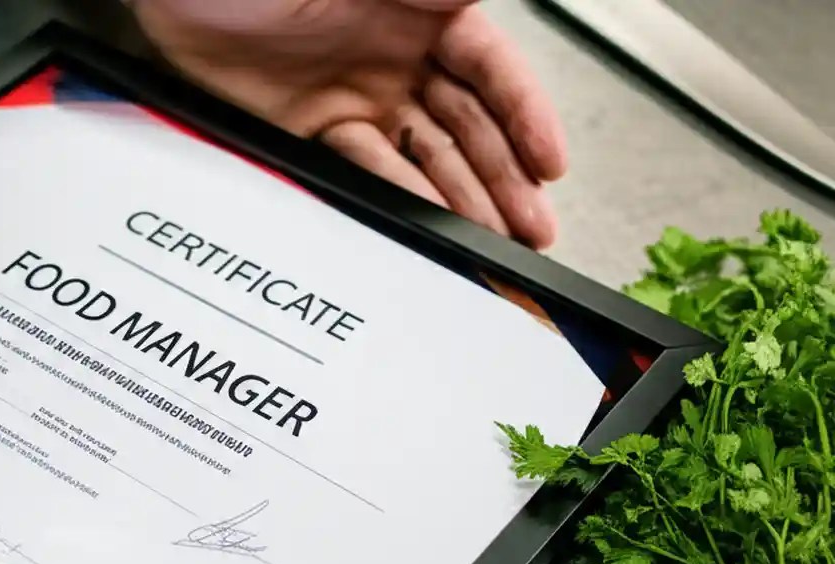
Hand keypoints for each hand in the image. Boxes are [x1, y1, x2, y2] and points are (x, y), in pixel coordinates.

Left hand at [133, 0, 566, 248]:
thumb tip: (481, 1)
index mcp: (425, 10)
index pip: (492, 71)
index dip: (526, 117)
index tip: (551, 163)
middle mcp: (397, 55)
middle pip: (467, 126)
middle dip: (505, 176)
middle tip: (534, 226)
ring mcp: (356, 94)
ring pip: (423, 157)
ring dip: (462, 200)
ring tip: (496, 242)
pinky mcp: (310, 127)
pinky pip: (364, 168)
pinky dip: (399, 198)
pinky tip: (428, 224)